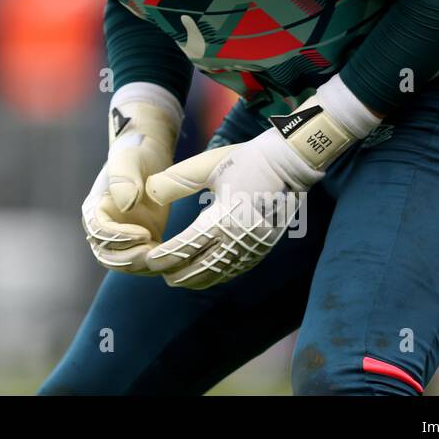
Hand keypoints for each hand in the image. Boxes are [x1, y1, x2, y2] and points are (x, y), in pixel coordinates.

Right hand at [81, 84, 183, 275]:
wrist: (152, 156)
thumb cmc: (138, 153)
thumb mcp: (130, 159)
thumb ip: (124, 179)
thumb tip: (125, 204)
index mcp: (95, 208)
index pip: (99, 232)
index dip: (119, 238)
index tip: (145, 233)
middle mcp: (103, 227)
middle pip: (107, 255)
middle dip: (130, 258)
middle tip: (156, 252)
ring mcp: (121, 237)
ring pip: (124, 264)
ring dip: (142, 265)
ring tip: (165, 255)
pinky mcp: (139, 243)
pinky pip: (142, 263)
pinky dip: (154, 265)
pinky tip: (172, 256)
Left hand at [142, 80, 375, 288]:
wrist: (290, 163)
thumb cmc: (247, 159)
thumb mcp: (208, 166)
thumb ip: (177, 180)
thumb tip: (150, 192)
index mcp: (223, 218)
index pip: (186, 247)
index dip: (165, 257)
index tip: (148, 259)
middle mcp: (239, 239)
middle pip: (200, 268)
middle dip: (175, 273)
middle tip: (156, 272)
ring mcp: (253, 247)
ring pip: (218, 274)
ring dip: (194, 279)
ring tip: (175, 278)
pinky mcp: (262, 248)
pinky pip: (234, 271)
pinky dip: (215, 277)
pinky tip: (203, 275)